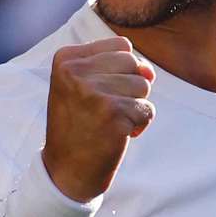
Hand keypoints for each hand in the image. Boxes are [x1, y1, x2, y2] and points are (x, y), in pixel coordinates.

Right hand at [41, 37, 154, 200]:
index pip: (121, 45)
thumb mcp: (85, 85)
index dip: (122, 70)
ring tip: (109, 122)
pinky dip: (138, 124)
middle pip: (133, 63)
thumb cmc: (80, 124)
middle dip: (129, 88)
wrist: (66, 170)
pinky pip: (147, 110)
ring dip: (133, 107)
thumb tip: (149, 72)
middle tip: (104, 110)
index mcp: (65, 58)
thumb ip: (118, 66)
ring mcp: (94, 93)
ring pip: (143, 86)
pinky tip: (116, 134)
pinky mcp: (113, 114)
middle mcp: (76, 72)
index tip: (100, 92)